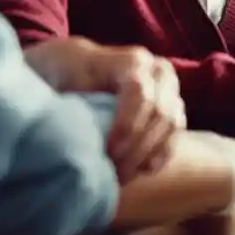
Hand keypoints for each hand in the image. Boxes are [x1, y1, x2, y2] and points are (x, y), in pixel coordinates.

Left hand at [24, 37, 185, 183]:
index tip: (108, 152)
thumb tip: (76, 135)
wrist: (70, 67)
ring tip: (123, 175)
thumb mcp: (57, 81)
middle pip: (161, 111)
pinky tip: (143, 170)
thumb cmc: (59, 75)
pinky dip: (162, 153)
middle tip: (115, 173)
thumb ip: (70, 101)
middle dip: (139, 147)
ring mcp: (169, 87)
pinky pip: (176, 132)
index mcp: (130, 60)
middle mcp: (156, 69)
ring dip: (150, 153)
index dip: (127, 125)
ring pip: (172, 123)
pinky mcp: (173, 106)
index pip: (139, 91)